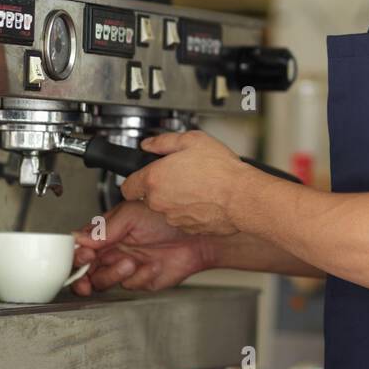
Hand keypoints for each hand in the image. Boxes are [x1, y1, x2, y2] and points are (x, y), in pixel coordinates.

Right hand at [70, 199, 216, 294]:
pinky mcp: (140, 280)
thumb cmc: (168, 218)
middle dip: (83, 275)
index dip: (76, 254)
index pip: (81, 246)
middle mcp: (113, 250)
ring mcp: (125, 266)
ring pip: (103, 281)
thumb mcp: (132, 214)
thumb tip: (80, 239)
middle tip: (87, 275)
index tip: (83, 256)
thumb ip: (105, 228)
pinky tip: (152, 264)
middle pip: (86, 269)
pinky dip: (140, 276)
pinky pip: (129, 285)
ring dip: (113, 274)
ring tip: (130, 262)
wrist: (197, 236)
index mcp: (107, 231)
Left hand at [119, 129, 249, 235]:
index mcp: (155, 179)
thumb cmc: (221, 170)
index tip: (144, 175)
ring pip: (167, 209)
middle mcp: (160, 202)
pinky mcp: (189, 228)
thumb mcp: (192, 140)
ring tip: (198, 185)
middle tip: (180, 174)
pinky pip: (184, 218)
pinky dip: (191, 210)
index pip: (126, 186)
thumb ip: (164, 142)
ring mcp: (174, 217)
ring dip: (177, 199)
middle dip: (161, 187)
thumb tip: (149, 145)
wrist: (242, 197)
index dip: (135, 179)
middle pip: (148, 197)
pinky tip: (206, 198)